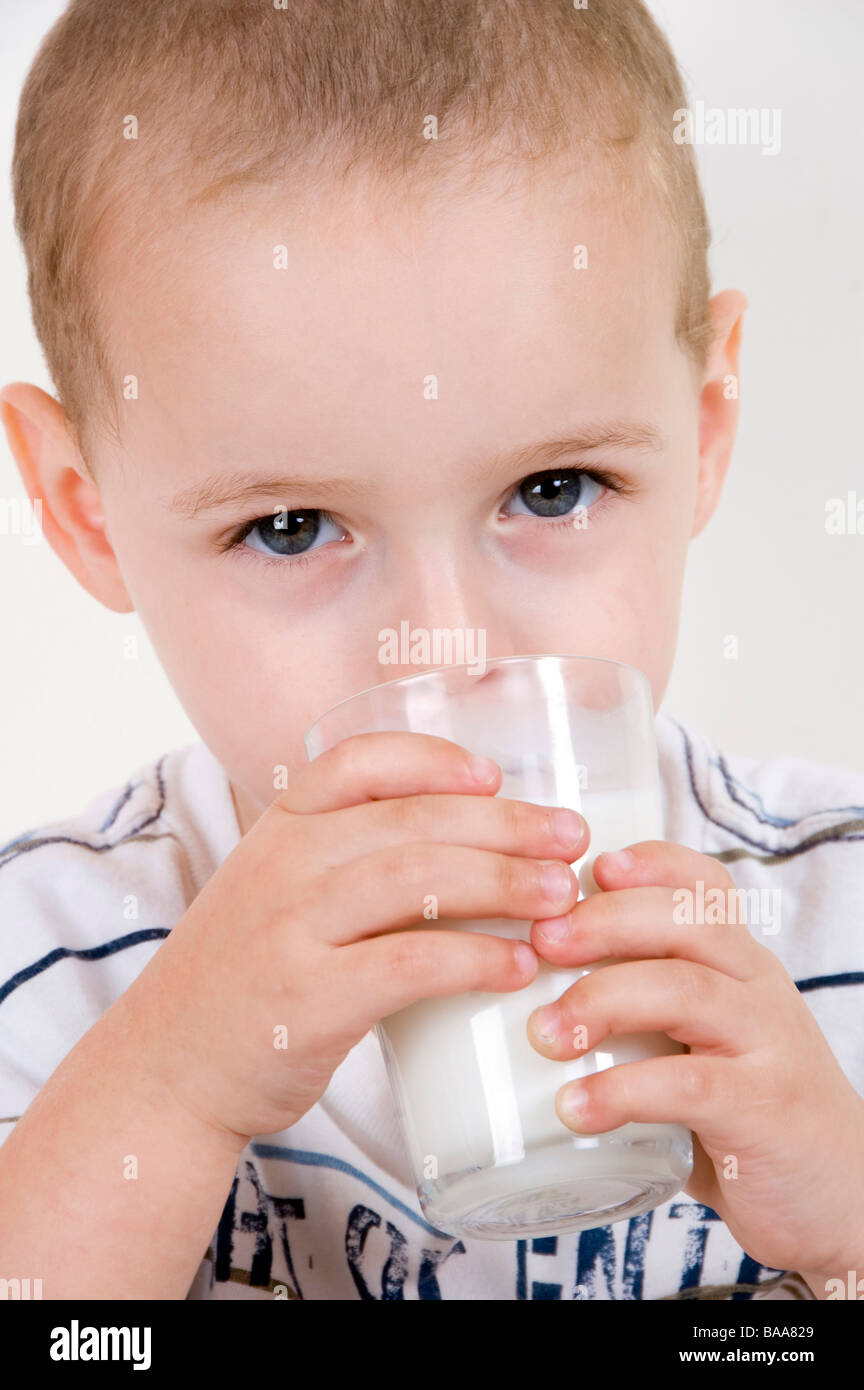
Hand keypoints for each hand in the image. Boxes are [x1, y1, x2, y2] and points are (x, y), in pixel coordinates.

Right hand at [125, 731, 586, 1143]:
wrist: (167, 1068)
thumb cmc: (246, 977)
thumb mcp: (276, 893)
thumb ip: (347, 862)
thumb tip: (475, 850)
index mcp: (279, 828)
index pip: (357, 761)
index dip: (434, 759)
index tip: (495, 775)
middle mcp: (282, 864)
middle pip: (411, 819)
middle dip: (505, 824)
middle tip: (572, 839)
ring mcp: (289, 929)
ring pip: (416, 879)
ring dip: (503, 883)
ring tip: (563, 897)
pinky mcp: (304, 1000)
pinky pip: (406, 965)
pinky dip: (473, 960)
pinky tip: (517, 967)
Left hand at [524, 841, 863, 1280]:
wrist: (843, 1195)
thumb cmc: (746, 1113)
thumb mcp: (702, 1043)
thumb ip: (641, 1013)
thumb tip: (522, 991)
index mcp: (740, 963)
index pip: (704, 885)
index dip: (648, 863)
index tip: (588, 868)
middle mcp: (759, 989)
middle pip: (685, 921)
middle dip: (604, 921)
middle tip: (540, 943)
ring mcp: (767, 1046)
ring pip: (684, 989)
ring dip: (601, 1001)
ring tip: (543, 1034)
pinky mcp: (763, 1110)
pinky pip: (687, 1085)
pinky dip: (621, 1090)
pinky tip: (573, 1108)